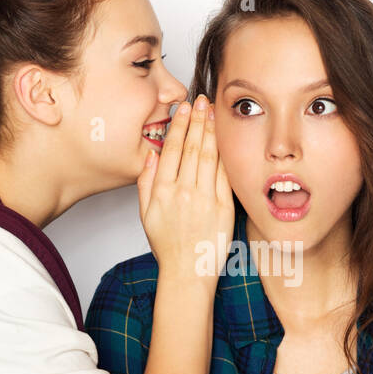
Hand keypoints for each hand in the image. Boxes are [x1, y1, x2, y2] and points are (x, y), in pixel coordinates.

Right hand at [137, 94, 233, 291]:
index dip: (180, 125)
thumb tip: (152, 154)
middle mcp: (184, 192)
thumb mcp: (146, 214)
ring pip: (210, 157)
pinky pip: (224, 175)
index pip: (173, 149)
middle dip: (198, 120)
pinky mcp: (224, 207)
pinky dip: (225, 155)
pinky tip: (226, 139)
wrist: (187, 273)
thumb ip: (146, 182)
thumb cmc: (168, 245)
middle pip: (193, 147)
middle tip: (202, 100)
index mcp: (163, 191)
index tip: (184, 108)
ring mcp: (205, 199)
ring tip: (213, 112)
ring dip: (212, 131)